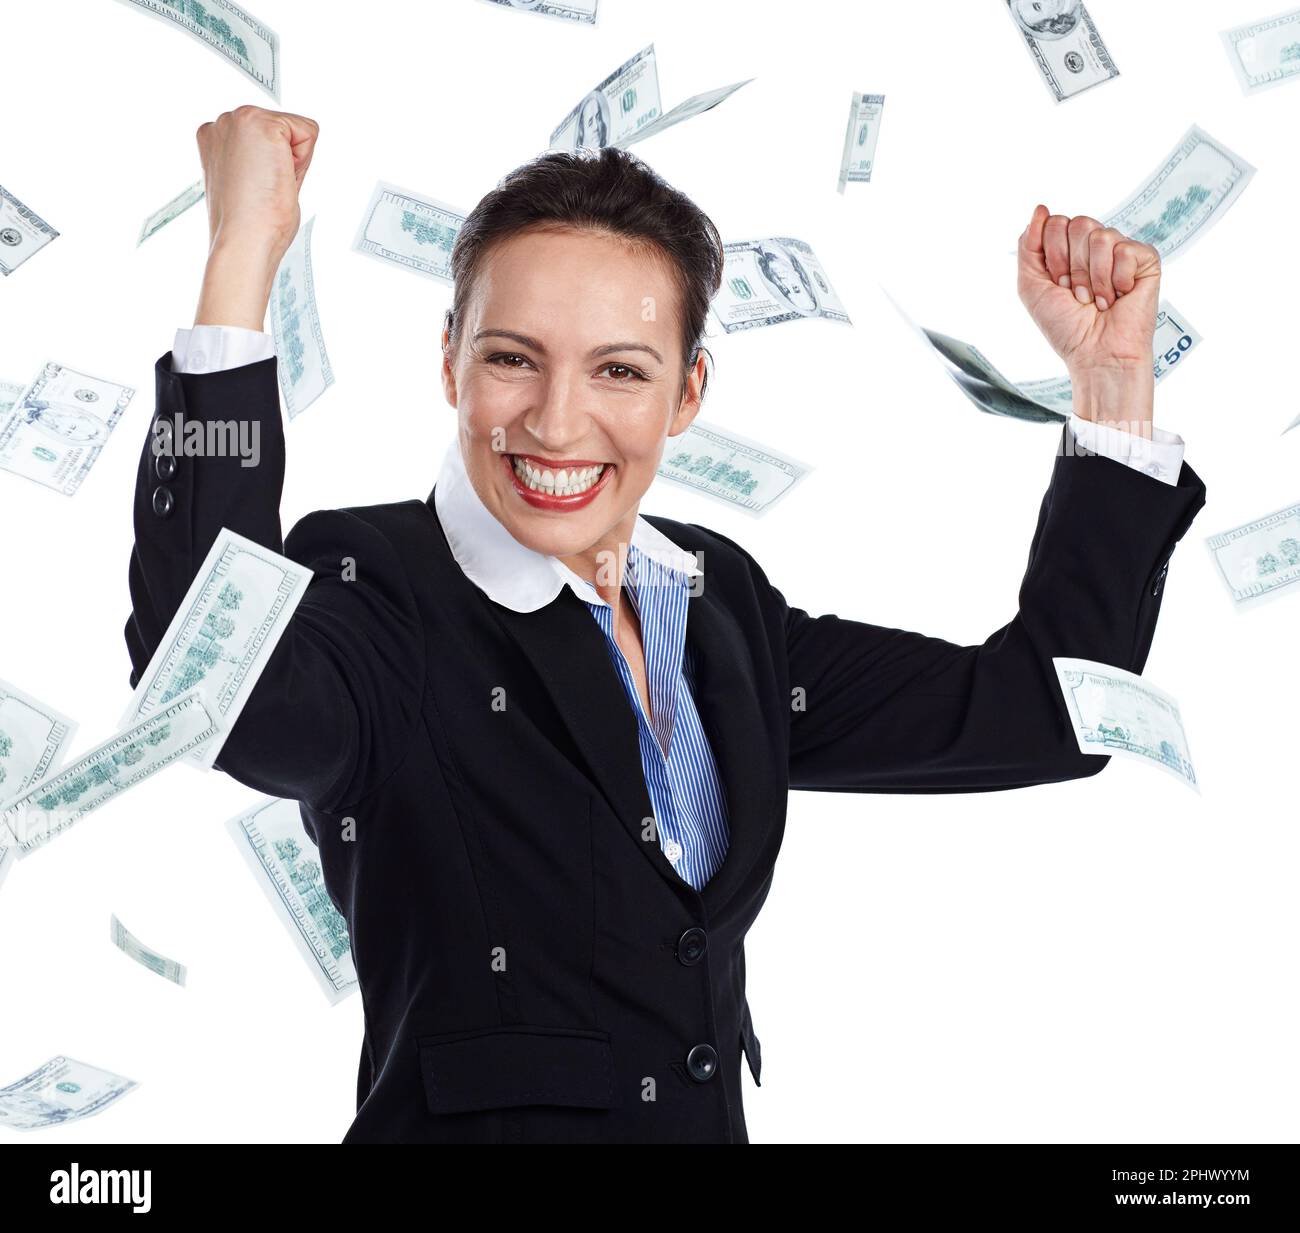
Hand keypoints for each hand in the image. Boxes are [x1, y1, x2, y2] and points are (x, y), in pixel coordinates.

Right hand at [193, 105, 318, 328]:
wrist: (243, 240)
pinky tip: (278, 176)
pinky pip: (308, 131)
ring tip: (269, 183)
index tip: (257, 190)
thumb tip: (284, 157)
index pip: (269, 138)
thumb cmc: (250, 225)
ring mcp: (237, 118)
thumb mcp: (251, 182)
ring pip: (296, 129)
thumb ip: (260, 159)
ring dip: (293, 161)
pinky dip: (303, 159)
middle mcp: (222, 121)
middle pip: (285, 130)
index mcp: (216, 137)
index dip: (276, 167)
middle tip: (265, 189)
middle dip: (286, 161)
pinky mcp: (259, 122)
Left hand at [1017, 205, 1161, 432]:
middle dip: (1071, 266)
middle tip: (1077, 293)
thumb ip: (1028, 247)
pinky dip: (1116, 280)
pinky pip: (1126, 250)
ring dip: (1093, 277)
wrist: (1095, 353)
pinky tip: (1119, 297)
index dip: (1052, 256)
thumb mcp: (1031, 286)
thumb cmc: (1065, 327)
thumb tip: (1040, 209)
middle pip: (1078, 224)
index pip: (1055, 223)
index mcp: (1069, 249)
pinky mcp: (1146, 259)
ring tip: (1097, 299)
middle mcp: (1095, 246)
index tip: (1057, 285)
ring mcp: (1121, 250)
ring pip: (1101, 236)